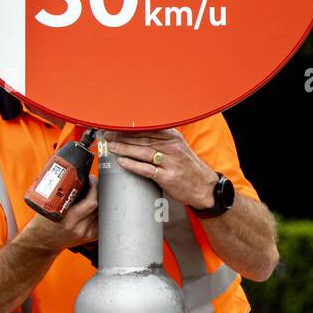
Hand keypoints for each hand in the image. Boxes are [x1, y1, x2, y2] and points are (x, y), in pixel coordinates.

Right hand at [22, 174, 98, 251]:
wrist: (43, 240)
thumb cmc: (43, 222)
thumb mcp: (48, 206)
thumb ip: (61, 193)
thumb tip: (75, 177)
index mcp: (66, 219)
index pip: (89, 202)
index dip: (94, 188)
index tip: (91, 179)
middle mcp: (77, 227)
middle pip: (97, 206)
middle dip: (97, 191)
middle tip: (94, 183)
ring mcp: (85, 233)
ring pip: (101, 212)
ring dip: (101, 200)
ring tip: (95, 191)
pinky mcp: (90, 237)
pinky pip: (102, 221)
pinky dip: (101, 212)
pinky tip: (98, 205)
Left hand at [103, 129, 217, 207]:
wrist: (204, 186)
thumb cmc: (186, 166)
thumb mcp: (177, 147)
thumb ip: (159, 139)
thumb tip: (134, 132)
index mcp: (173, 137)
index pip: (147, 129)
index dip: (128, 128)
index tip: (114, 126)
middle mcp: (172, 148)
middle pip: (142, 139)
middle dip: (122, 137)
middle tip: (107, 136)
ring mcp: (171, 162)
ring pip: (143, 152)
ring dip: (124, 149)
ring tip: (111, 147)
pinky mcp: (168, 177)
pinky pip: (147, 169)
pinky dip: (133, 165)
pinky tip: (122, 162)